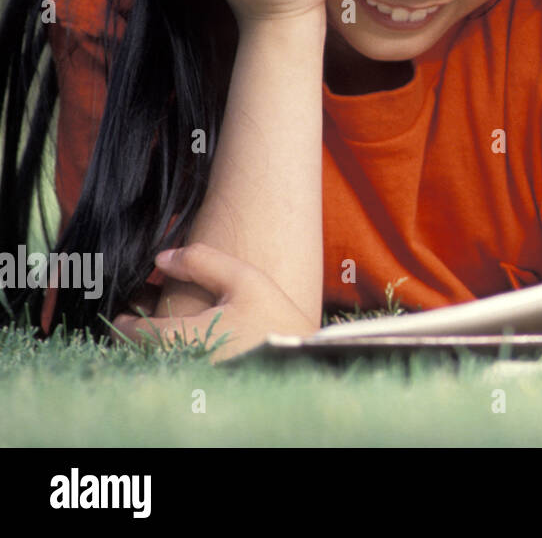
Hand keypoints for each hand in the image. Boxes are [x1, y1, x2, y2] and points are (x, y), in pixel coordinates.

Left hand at [110, 243, 317, 362]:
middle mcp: (176, 366)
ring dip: (155, 347)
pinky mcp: (202, 391)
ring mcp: (188, 382)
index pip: (126, 332)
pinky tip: (193, 346)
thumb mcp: (246, 280)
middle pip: (135, 352)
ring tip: (174, 326)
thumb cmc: (275, 321)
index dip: (124, 316)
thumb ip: (202, 261)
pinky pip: (173, 375)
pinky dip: (173, 361)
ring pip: (154, 365)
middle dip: (138, 331)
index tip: (136, 303)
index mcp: (178, 337)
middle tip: (151, 310)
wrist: (307, 363)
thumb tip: (162, 258)